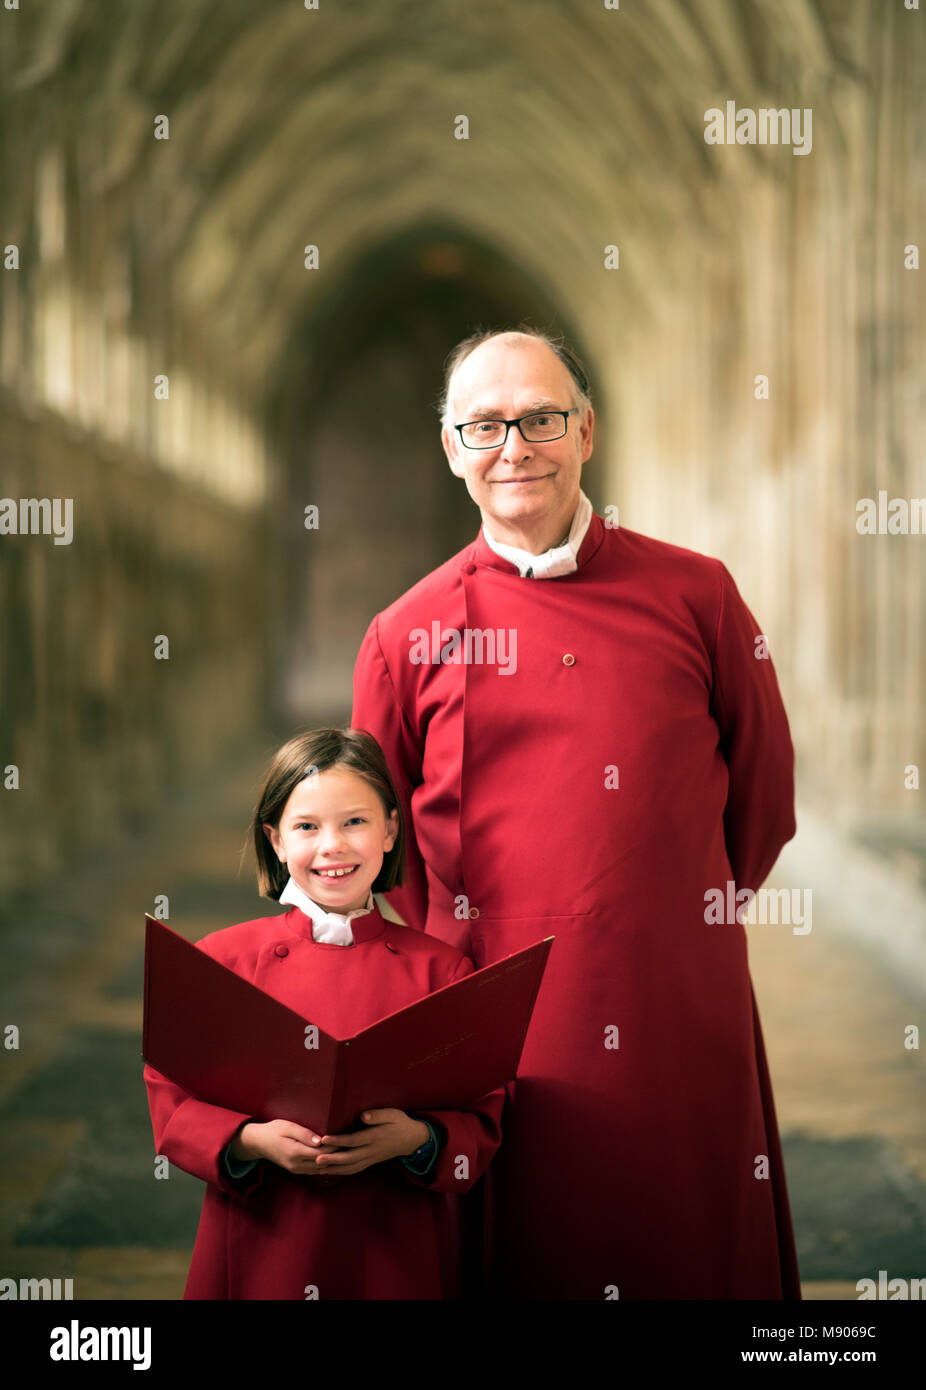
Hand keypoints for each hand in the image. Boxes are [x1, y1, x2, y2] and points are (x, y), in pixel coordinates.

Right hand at [230, 1119, 347, 1176]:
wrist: (257, 1143)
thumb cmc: (273, 1130)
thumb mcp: (287, 1127)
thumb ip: (304, 1134)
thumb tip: (320, 1140)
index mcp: (296, 1153)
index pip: (322, 1152)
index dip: (337, 1147)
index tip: (351, 1140)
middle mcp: (297, 1165)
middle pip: (324, 1162)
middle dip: (339, 1156)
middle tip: (356, 1147)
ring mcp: (297, 1170)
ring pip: (322, 1169)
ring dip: (335, 1163)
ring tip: (351, 1154)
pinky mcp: (297, 1170)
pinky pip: (316, 1171)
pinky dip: (327, 1165)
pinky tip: (338, 1160)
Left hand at [311, 1109, 431, 1177]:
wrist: (412, 1139)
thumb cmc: (400, 1123)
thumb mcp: (392, 1114)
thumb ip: (378, 1115)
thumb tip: (363, 1116)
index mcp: (375, 1137)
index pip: (354, 1140)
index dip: (339, 1140)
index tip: (324, 1139)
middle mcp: (371, 1150)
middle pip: (349, 1157)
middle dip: (332, 1159)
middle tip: (315, 1158)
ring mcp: (370, 1159)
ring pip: (350, 1167)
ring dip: (334, 1168)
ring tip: (317, 1167)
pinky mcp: (370, 1162)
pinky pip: (354, 1169)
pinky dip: (341, 1172)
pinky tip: (330, 1171)